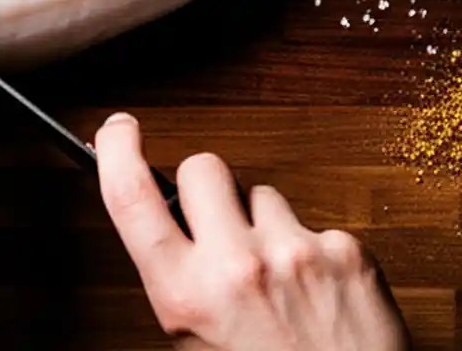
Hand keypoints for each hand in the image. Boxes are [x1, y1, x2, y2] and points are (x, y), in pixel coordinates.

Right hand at [95, 113, 408, 350]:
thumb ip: (179, 280)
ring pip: (262, 194)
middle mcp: (237, 267)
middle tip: (215, 223)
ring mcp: (295, 254)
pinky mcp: (346, 252)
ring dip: (262, 223)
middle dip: (204, 187)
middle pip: (202, 168)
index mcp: (186, 295)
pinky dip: (312, 251)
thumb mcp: (195, 339)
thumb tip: (171, 226)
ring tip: (277, 277)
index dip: (116, 151)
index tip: (118, 131)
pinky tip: (317, 291)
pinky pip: (313, 225)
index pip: (131, 197)